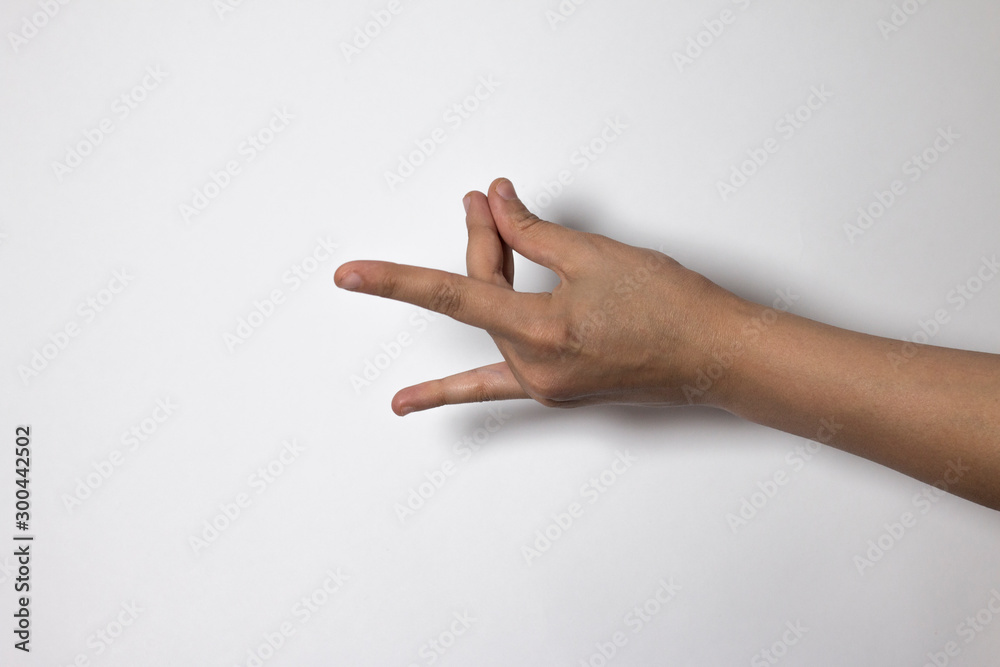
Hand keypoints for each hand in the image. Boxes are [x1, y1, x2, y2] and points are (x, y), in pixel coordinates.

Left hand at [335, 178, 740, 415]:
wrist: (716, 355)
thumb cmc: (670, 306)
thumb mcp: (594, 255)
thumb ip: (532, 232)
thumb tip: (498, 205)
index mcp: (542, 333)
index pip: (454, 295)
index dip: (397, 282)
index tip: (350, 275)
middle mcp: (535, 368)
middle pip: (482, 298)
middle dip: (484, 243)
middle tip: (489, 199)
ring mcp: (543, 385)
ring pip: (493, 324)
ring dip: (488, 280)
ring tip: (493, 227)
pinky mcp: (554, 390)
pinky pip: (492, 387)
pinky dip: (450, 391)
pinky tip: (406, 402)